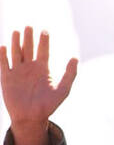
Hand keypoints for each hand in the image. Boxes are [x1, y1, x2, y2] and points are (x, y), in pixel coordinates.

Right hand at [0, 27, 76, 144]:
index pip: (43, 51)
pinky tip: (4, 46)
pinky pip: (4, 64)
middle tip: (29, 26)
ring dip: (16, 42)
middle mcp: (29, 68)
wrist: (32, 118)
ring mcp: (17, 72)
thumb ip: (69, 74)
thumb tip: (75, 58)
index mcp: (43, 69)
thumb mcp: (63, 90)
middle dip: (29, 38)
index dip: (44, 41)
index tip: (45, 31)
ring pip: (16, 53)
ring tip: (17, 31)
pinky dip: (3, 55)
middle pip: (28, 48)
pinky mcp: (7, 78)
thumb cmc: (49, 105)